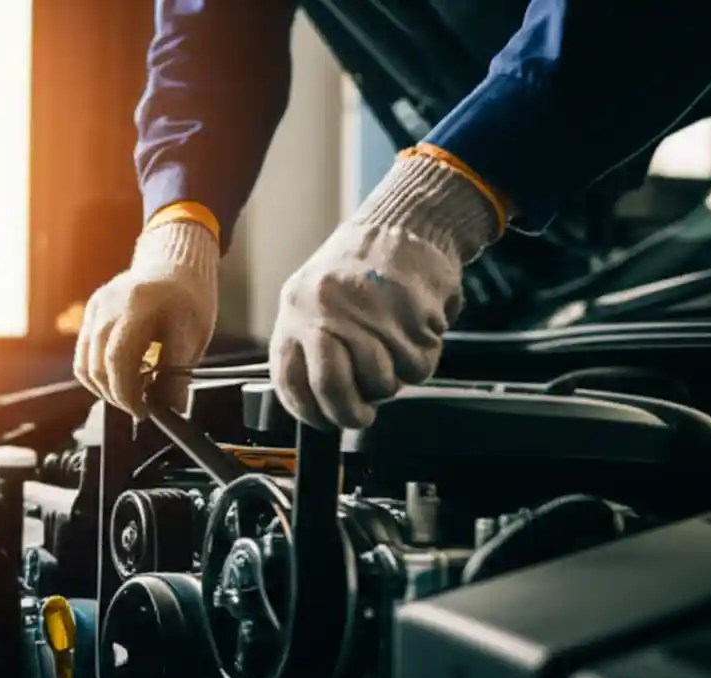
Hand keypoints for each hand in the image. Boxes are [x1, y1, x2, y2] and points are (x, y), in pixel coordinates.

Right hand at [74, 221, 218, 417]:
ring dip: (104, 388)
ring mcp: (96, 307)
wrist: (174, 265)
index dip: (127, 393)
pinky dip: (97, 373)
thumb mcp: (193, 335)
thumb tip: (171, 410)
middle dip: (116, 395)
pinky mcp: (90, 312)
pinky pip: (83, 354)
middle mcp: (110, 304)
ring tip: (130, 394)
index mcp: (139, 306)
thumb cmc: (189, 299)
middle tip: (139, 407)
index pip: (118, 360)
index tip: (143, 411)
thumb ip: (178, 372)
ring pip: (84, 364)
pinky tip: (118, 377)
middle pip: (97, 365)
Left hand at [268, 152, 498, 428]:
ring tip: (392, 347)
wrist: (406, 223)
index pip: (290, 379)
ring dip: (393, 379)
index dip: (308, 412)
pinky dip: (421, 357)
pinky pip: (417, 365)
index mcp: (297, 308)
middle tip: (362, 415)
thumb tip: (313, 401)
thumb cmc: (360, 266)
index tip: (323, 421)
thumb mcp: (315, 296)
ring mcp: (369, 313)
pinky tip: (414, 329)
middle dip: (350, 414)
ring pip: (382, 383)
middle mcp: (327, 311)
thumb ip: (309, 343)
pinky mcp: (411, 315)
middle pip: (333, 389)